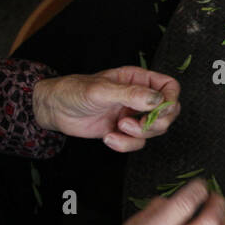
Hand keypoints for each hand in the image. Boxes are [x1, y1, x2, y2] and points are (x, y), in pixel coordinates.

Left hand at [33, 67, 179, 152]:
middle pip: (168, 112)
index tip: (160, 110)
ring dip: (139, 135)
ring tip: (118, 128)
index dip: (170, 99)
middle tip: (138, 124)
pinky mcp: (123, 131)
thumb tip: (158, 100)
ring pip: (155, 130)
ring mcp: (133, 115)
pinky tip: (109, 138)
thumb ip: (131, 94)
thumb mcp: (102, 90)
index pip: (169, 87)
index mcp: (138, 80)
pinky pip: (137, 143)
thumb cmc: (73, 91)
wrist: (54, 110)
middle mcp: (139, 97)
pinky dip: (125, 144)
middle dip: (156, 122)